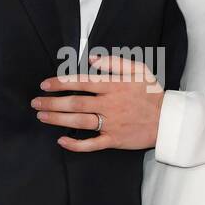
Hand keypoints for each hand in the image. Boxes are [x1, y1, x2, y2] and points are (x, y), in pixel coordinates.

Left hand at [32, 53, 163, 151]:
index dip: (60, 83)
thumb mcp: (138, 70)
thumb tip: (93, 59)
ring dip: (58, 119)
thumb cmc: (152, 93)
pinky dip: (76, 144)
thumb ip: (115, 62)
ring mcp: (112, 123)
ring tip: (42, 117)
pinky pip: (92, 144)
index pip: (81, 82)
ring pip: (79, 121)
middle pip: (75, 103)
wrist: (168, 119)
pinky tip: (61, 141)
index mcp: (113, 85)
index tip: (45, 84)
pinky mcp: (114, 139)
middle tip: (35, 103)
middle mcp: (110, 104)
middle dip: (52, 103)